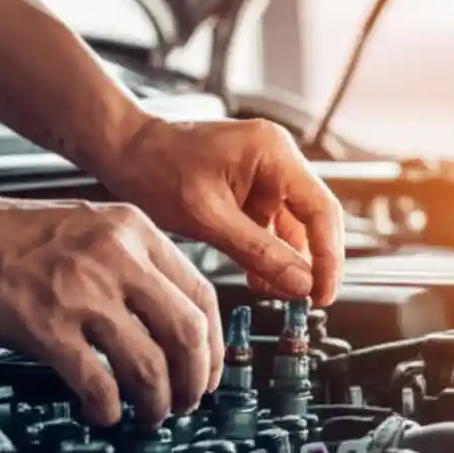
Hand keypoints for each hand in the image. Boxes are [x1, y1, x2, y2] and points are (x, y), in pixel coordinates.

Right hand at [0, 190, 222, 426]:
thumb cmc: (5, 237)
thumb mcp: (89, 228)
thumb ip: (133, 264)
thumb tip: (171, 321)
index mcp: (133, 230)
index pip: (203, 293)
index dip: (214, 345)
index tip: (207, 370)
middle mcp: (116, 257)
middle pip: (188, 332)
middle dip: (195, 380)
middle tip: (186, 402)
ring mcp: (81, 291)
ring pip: (150, 363)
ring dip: (157, 402)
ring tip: (149, 415)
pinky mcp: (45, 325)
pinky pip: (98, 382)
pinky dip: (108, 408)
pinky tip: (103, 414)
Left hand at [101, 117, 344, 305]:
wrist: (124, 152)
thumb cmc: (156, 168)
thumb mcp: (207, 217)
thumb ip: (258, 252)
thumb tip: (300, 283)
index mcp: (273, 152)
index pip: (321, 209)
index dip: (329, 256)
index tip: (323, 293)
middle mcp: (277, 159)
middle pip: (314, 219)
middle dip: (310, 262)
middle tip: (305, 300)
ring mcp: (265, 174)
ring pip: (294, 228)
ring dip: (287, 263)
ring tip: (272, 291)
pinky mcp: (251, 190)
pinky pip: (272, 227)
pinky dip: (268, 254)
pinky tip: (258, 277)